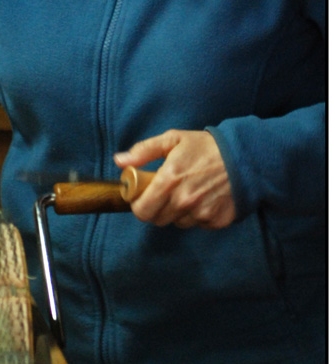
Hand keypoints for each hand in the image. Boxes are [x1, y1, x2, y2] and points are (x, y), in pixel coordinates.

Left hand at [114, 129, 235, 229]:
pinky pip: (197, 223)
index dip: (139, 204)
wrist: (244, 157)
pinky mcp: (216, 221)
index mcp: (169, 181)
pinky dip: (197, 214)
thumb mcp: (172, 140)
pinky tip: (204, 197)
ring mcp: (201, 213)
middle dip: (157, 208)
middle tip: (165, 192)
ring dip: (177, 211)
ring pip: (177, 222)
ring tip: (188, 192)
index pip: (141, 210)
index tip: (143, 196)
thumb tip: (119, 161)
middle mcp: (183, 200)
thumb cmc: (206, 147)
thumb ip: (144, 151)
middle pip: (157, 219)